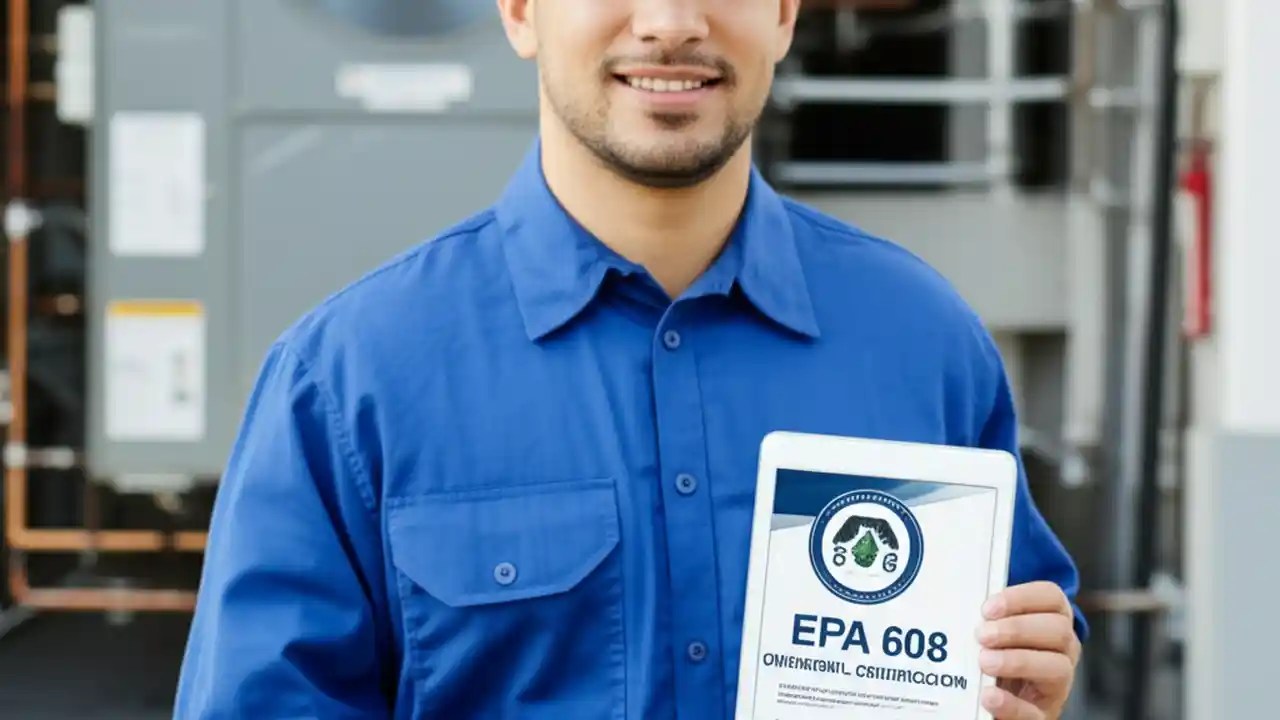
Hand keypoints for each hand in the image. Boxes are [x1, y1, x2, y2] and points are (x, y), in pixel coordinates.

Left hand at [975, 581, 1081, 718]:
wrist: (1000, 698)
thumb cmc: (997, 653)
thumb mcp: (996, 631)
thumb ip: (987, 618)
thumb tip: (957, 605)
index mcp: (1052, 620)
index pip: (1052, 597)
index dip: (1021, 598)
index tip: (987, 608)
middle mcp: (1064, 650)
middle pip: (1058, 630)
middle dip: (1017, 629)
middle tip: (982, 635)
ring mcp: (1058, 684)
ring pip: (1057, 668)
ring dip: (1018, 661)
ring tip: (985, 662)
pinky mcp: (1042, 715)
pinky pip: (1034, 712)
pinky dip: (1011, 704)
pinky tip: (988, 695)